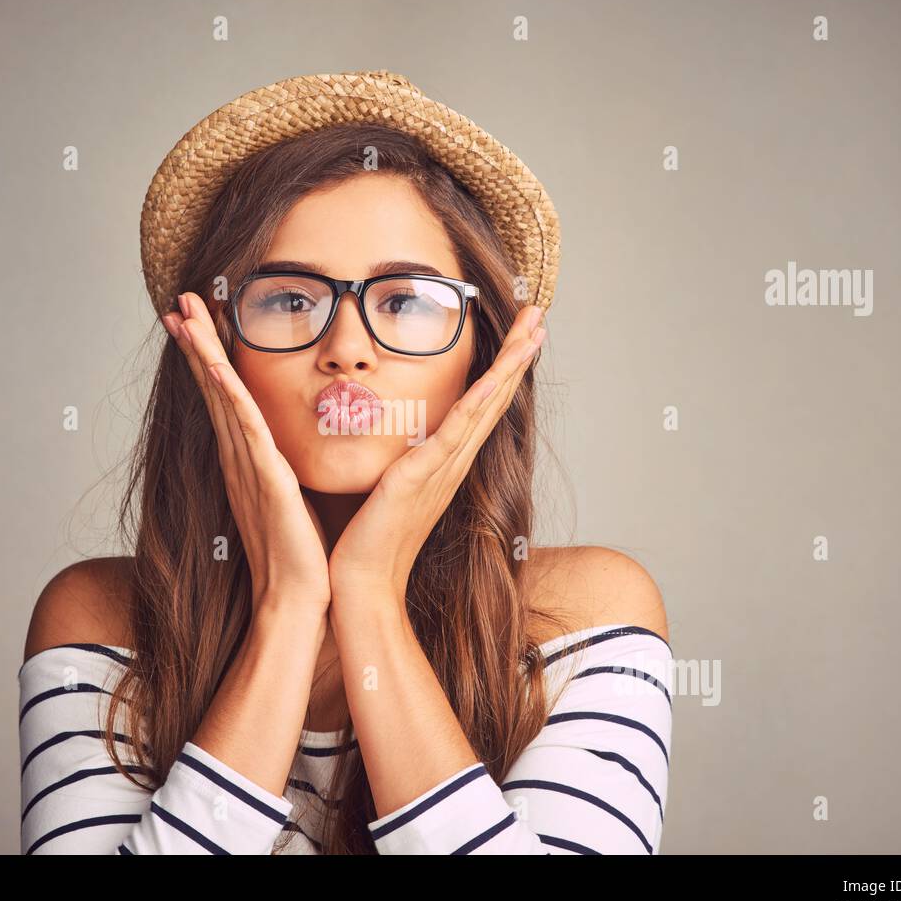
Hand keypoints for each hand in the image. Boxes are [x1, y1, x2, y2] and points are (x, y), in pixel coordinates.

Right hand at [164, 291, 331, 613]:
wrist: (298, 600)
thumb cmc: (304, 557)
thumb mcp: (298, 501)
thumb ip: (292, 472)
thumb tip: (302, 452)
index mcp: (249, 463)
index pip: (226, 400)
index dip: (210, 360)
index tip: (198, 324)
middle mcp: (240, 460)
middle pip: (213, 389)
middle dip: (196, 343)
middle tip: (178, 303)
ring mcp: (248, 467)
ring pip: (220, 397)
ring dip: (202, 353)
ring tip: (184, 313)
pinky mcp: (264, 479)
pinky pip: (242, 426)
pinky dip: (226, 392)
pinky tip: (214, 364)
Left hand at [328, 304, 547, 598]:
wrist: (362, 585)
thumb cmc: (366, 541)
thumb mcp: (384, 484)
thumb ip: (395, 457)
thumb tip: (392, 434)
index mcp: (444, 462)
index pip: (479, 404)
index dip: (500, 367)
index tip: (517, 333)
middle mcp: (452, 462)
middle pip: (494, 397)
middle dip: (516, 353)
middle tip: (538, 315)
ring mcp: (443, 468)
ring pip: (486, 405)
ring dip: (510, 364)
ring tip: (532, 328)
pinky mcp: (423, 475)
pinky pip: (459, 429)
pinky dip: (481, 399)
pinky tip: (498, 373)